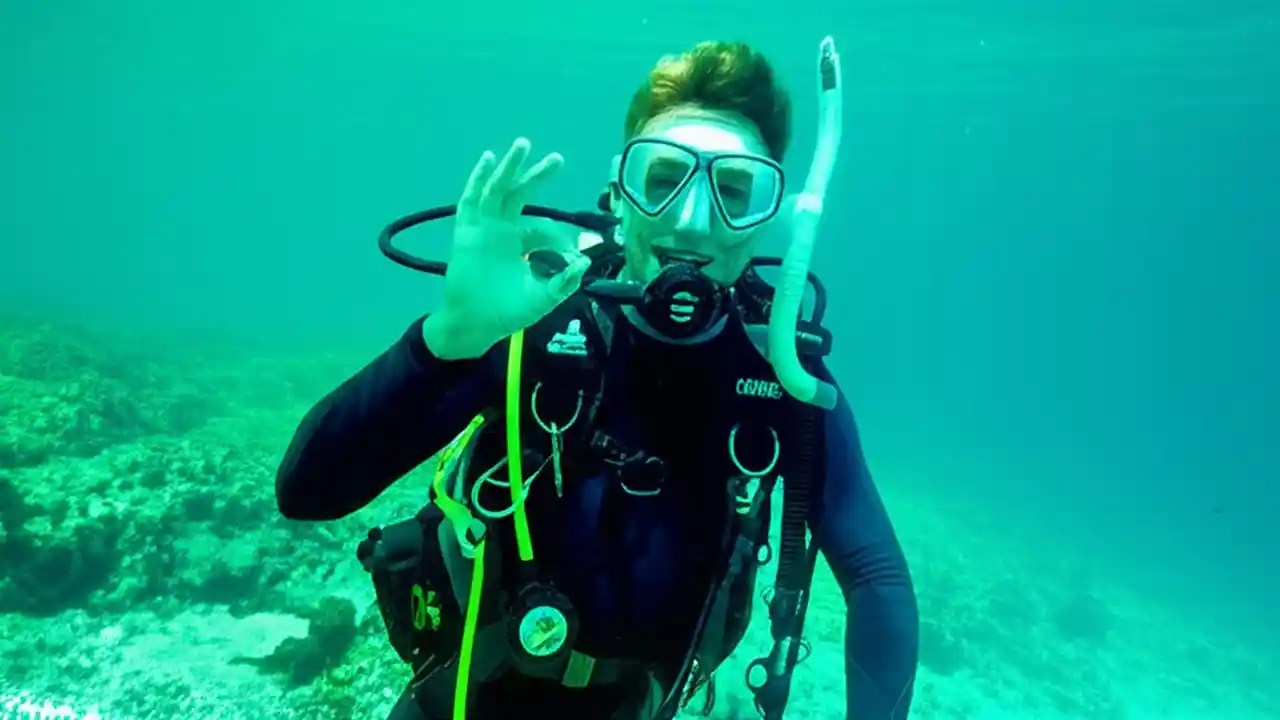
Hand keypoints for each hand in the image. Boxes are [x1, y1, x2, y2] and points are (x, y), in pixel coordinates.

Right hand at [425, 138, 591, 358]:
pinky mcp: (467, 232)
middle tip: (558, 158)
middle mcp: (502, 230)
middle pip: (520, 194)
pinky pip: (471, 201)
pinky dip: (478, 180)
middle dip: (537, 175)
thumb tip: (584, 262)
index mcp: (520, 244)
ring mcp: (484, 228)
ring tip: (523, 144)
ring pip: (497, 189)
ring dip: (509, 167)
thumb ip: (563, 281)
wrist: (474, 324)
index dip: (561, 239)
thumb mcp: (543, 297)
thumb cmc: (507, 312)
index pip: (543, 229)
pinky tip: (488, 160)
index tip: (575, 254)